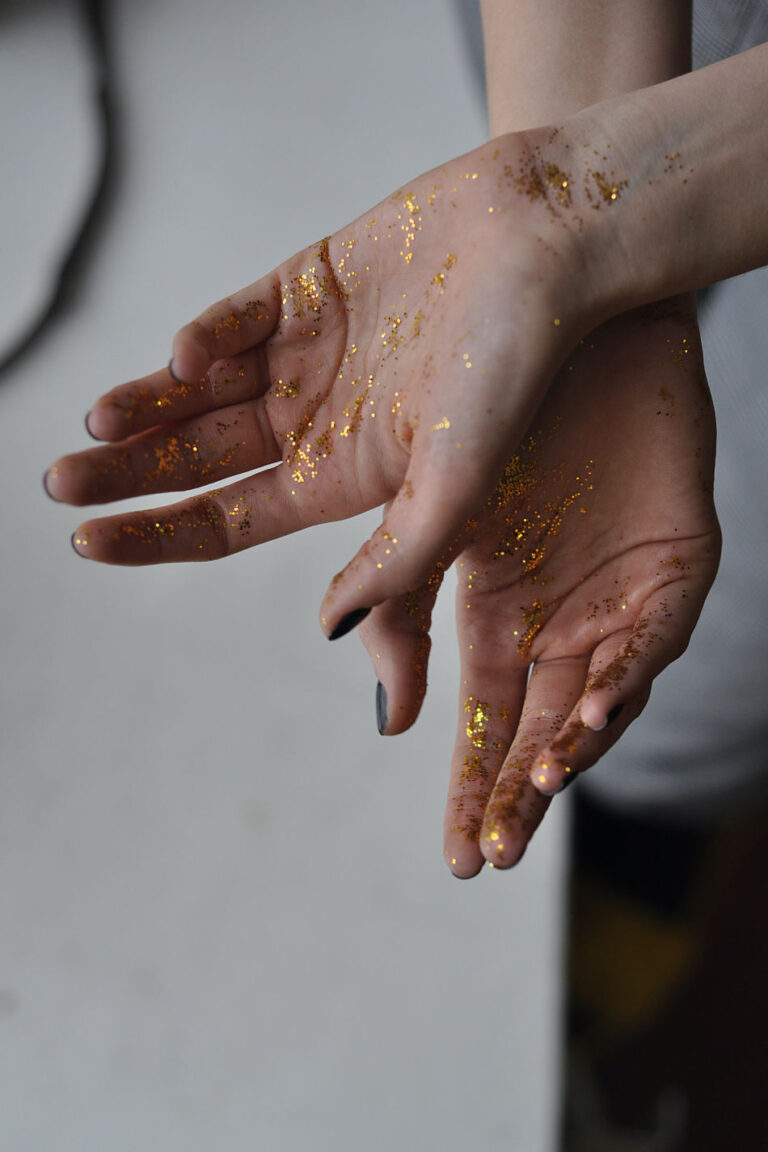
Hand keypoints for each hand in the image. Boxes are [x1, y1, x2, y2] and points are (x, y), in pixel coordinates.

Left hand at [45, 135, 717, 876]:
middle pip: (196, 459)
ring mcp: (305, 352)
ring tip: (94, 426)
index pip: (227, 521)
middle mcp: (314, 420)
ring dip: (143, 406)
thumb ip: (396, 559)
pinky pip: (235, 316)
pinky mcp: (306, 282)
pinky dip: (203, 338)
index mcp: (342, 477)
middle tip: (57, 483)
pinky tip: (182, 359)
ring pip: (197, 389)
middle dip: (126, 475)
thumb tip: (330, 631)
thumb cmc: (520, 369)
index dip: (155, 536)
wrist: (554, 244)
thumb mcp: (459, 482)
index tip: (85, 544)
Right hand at [357, 298, 718, 875]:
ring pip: (599, 705)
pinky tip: (584, 718)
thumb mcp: (431, 525)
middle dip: (515, 798)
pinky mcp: (673, 574)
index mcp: (502, 618)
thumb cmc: (500, 420)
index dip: (472, 789)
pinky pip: (650, 646)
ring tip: (532, 789)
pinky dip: (619, 685)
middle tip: (486, 857)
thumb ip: (396, 611)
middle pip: (541, 734)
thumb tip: (383, 715)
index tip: (457, 857)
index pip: (487, 725)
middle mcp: (561, 623)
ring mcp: (620, 604)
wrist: (574, 334)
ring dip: (568, 752)